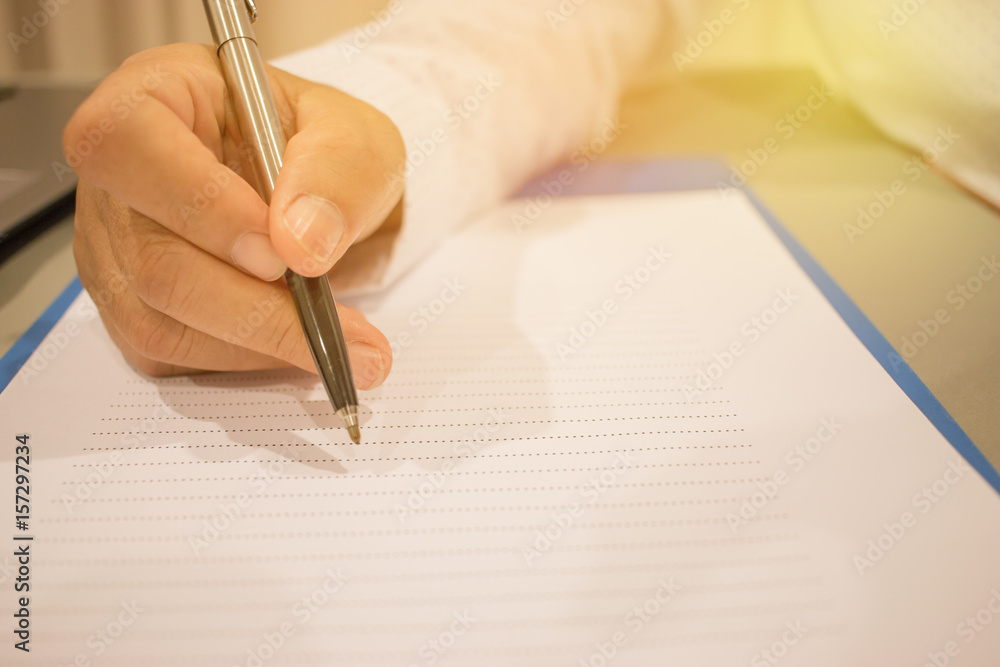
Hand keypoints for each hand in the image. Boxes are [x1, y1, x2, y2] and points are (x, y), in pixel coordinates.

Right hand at [65, 44, 402, 388]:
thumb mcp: (358, 138)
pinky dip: (242, 361)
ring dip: (257, 344)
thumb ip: (338, 173)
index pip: (128, 144)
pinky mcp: (132, 305)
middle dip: (254, 306)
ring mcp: (115, 246)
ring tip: (341, 344)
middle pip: (151, 259)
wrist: (318, 196)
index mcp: (157, 97)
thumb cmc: (322, 151)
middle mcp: (117, 176)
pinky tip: (296, 346)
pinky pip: (169, 354)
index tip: (279, 252)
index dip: (199, 205)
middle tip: (336, 329)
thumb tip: (300, 242)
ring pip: (158, 320)